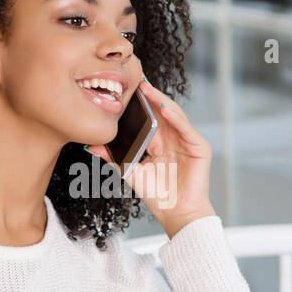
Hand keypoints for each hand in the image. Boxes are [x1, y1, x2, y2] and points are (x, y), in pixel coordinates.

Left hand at [86, 71, 215, 236]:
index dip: (138, 101)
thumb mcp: (131, 172)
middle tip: (134, 77)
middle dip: (149, 93)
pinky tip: (164, 109)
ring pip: (174, 114)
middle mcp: (173, 137)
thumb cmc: (157, 195)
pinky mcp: (200, 148)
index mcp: (159, 140)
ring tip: (147, 89)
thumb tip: (91, 146)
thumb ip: (114, 158)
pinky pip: (187, 128)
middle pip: (161, 109)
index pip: (148, 115)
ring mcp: (187, 140)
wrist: (177, 214)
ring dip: (161, 100)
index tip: (123, 86)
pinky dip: (177, 118)